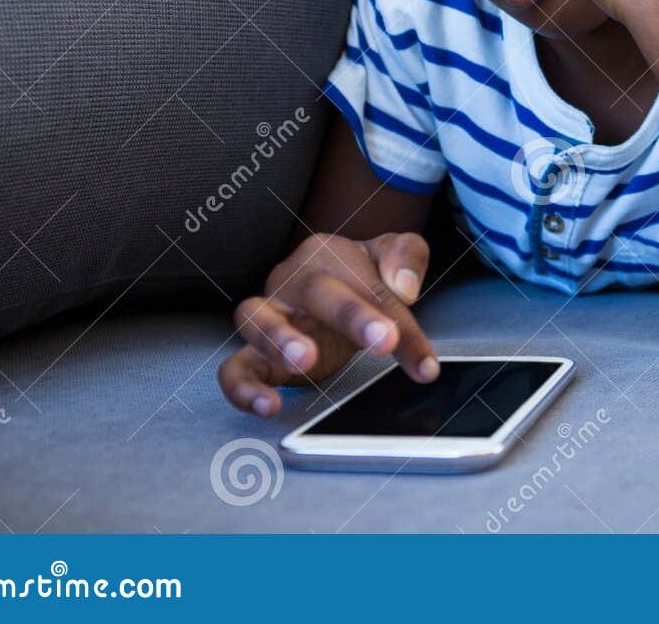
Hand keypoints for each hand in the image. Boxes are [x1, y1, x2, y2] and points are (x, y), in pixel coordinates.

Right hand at [217, 231, 437, 417]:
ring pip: (258, 320)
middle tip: (383, 341)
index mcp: (327, 253)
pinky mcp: (254, 352)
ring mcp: (268, 315)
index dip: (399, 319)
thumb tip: (405, 285)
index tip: (424, 361)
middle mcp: (292, 280)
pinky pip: (234, 366)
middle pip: (317, 292)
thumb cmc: (357, 272)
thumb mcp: (390, 254)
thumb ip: (406, 255)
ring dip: (280, 341)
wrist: (326, 284)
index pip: (370, 285)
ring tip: (305, 362)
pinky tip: (267, 405)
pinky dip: (243, 386)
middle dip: (351, 316)